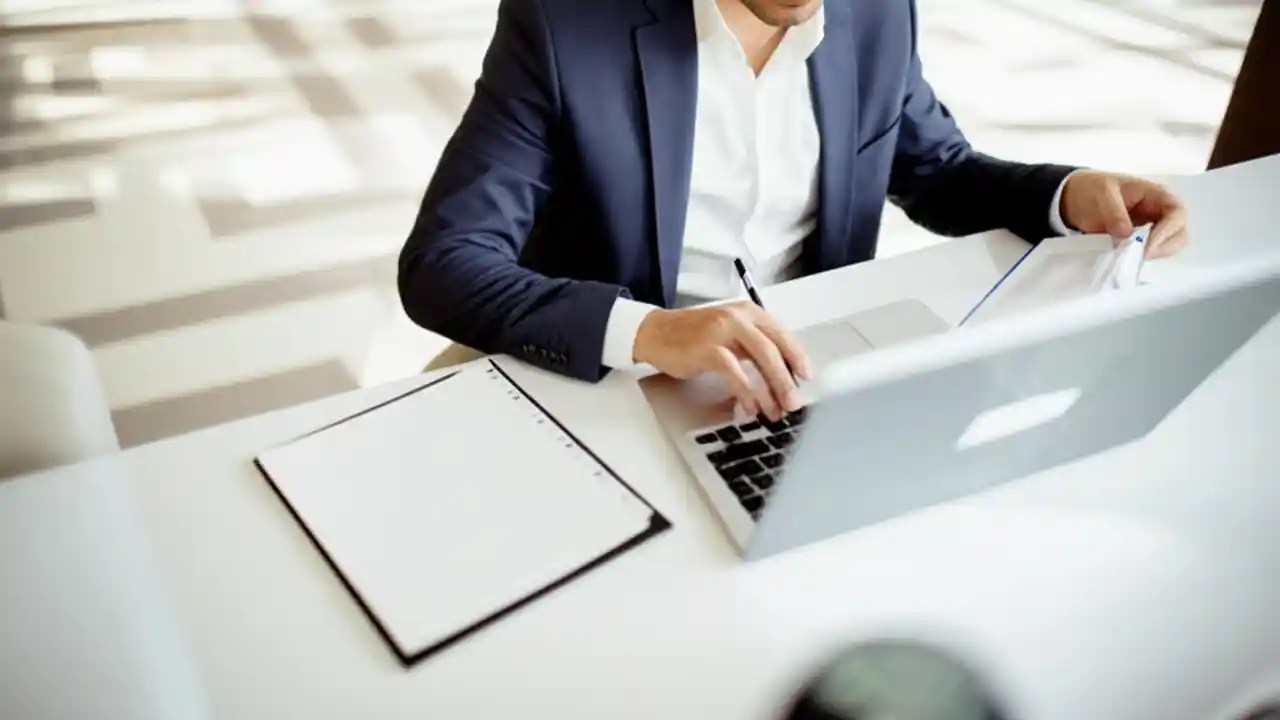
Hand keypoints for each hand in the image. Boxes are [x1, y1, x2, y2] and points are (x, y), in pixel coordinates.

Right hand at [633, 302, 813, 420]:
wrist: (655, 333)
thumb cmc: (692, 336)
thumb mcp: (728, 334)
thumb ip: (752, 348)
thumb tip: (779, 378)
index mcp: (748, 312)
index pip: (781, 334)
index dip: (797, 357)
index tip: (807, 377)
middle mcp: (739, 317)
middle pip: (774, 348)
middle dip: (787, 379)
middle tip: (794, 402)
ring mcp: (723, 330)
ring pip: (760, 358)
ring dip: (771, 389)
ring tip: (776, 410)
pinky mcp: (708, 348)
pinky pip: (736, 372)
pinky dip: (746, 392)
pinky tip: (750, 406)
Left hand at [1060, 171, 1189, 258]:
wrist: (1073, 199)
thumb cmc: (1092, 189)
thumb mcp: (1101, 193)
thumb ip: (1114, 212)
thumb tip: (1126, 235)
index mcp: (1157, 195)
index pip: (1177, 213)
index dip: (1167, 230)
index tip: (1147, 246)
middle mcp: (1161, 213)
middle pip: (1179, 234)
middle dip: (1164, 247)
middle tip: (1139, 256)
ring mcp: (1152, 229)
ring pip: (1169, 247)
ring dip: (1154, 255)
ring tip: (1131, 258)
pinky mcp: (1140, 243)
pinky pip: (1151, 254)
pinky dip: (1142, 259)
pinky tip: (1127, 260)